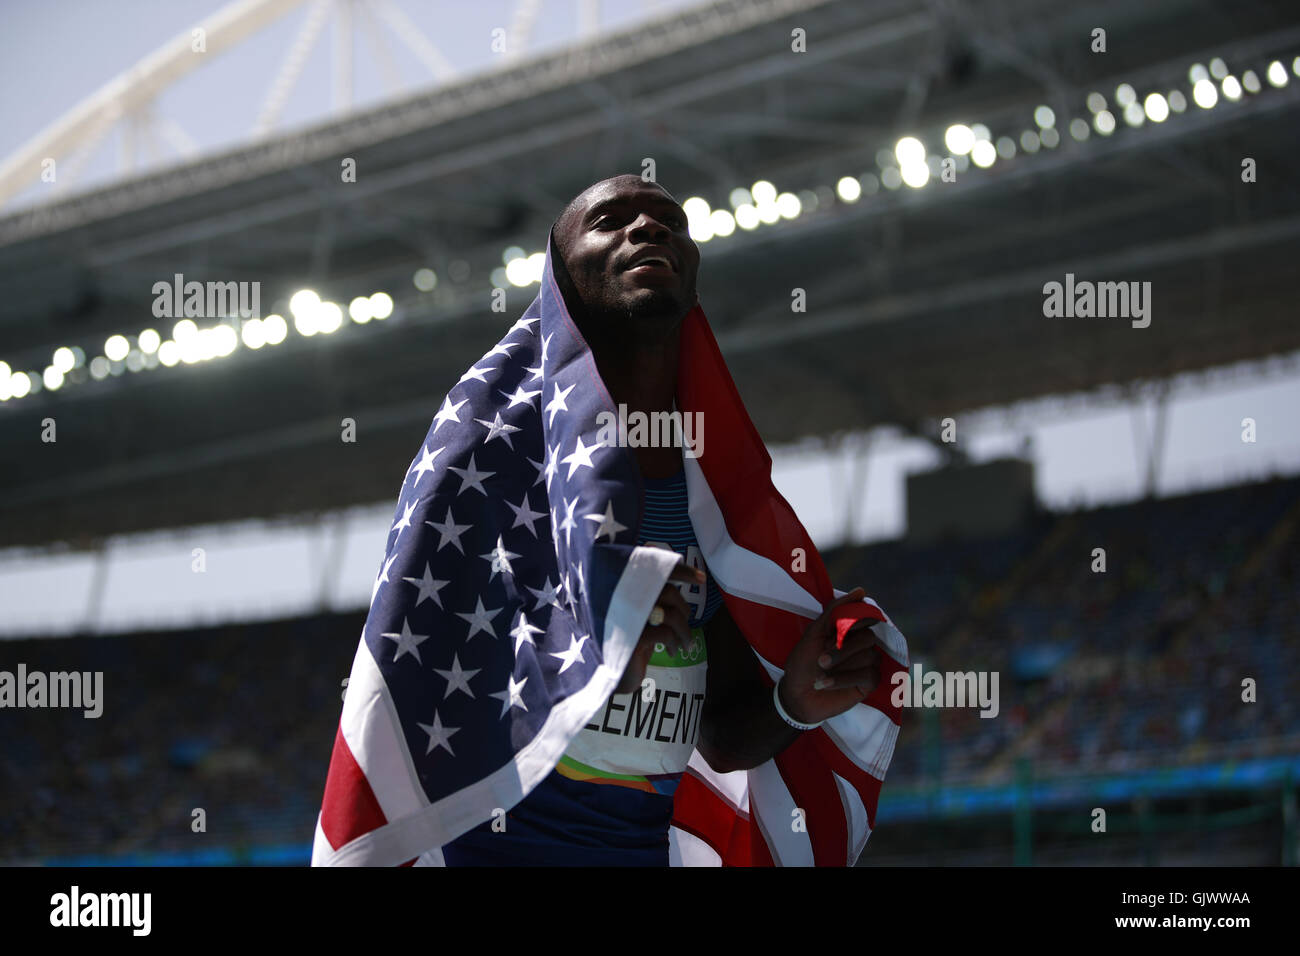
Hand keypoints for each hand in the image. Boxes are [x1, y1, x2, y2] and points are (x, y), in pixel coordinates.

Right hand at [613, 558, 705, 694]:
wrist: (613, 675)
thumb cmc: (630, 642)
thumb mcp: (642, 617)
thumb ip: (654, 600)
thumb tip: (682, 587)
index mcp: (624, 588)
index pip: (655, 570)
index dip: (680, 571)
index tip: (701, 578)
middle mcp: (623, 597)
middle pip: (668, 591)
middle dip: (684, 610)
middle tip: (686, 626)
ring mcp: (626, 616)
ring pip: (671, 614)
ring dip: (685, 632)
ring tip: (686, 644)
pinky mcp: (632, 637)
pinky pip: (666, 633)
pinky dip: (675, 643)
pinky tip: (672, 651)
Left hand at [778, 587, 880, 724]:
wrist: (796, 695)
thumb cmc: (803, 662)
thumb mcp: (814, 633)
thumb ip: (835, 611)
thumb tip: (861, 591)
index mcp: (848, 629)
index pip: (866, 615)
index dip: (855, 621)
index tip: (836, 632)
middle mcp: (861, 644)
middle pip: (868, 637)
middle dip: (843, 649)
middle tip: (820, 660)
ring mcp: (867, 662)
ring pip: (870, 656)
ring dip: (841, 665)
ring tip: (820, 672)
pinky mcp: (870, 682)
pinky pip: (870, 675)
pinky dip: (844, 679)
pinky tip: (825, 683)